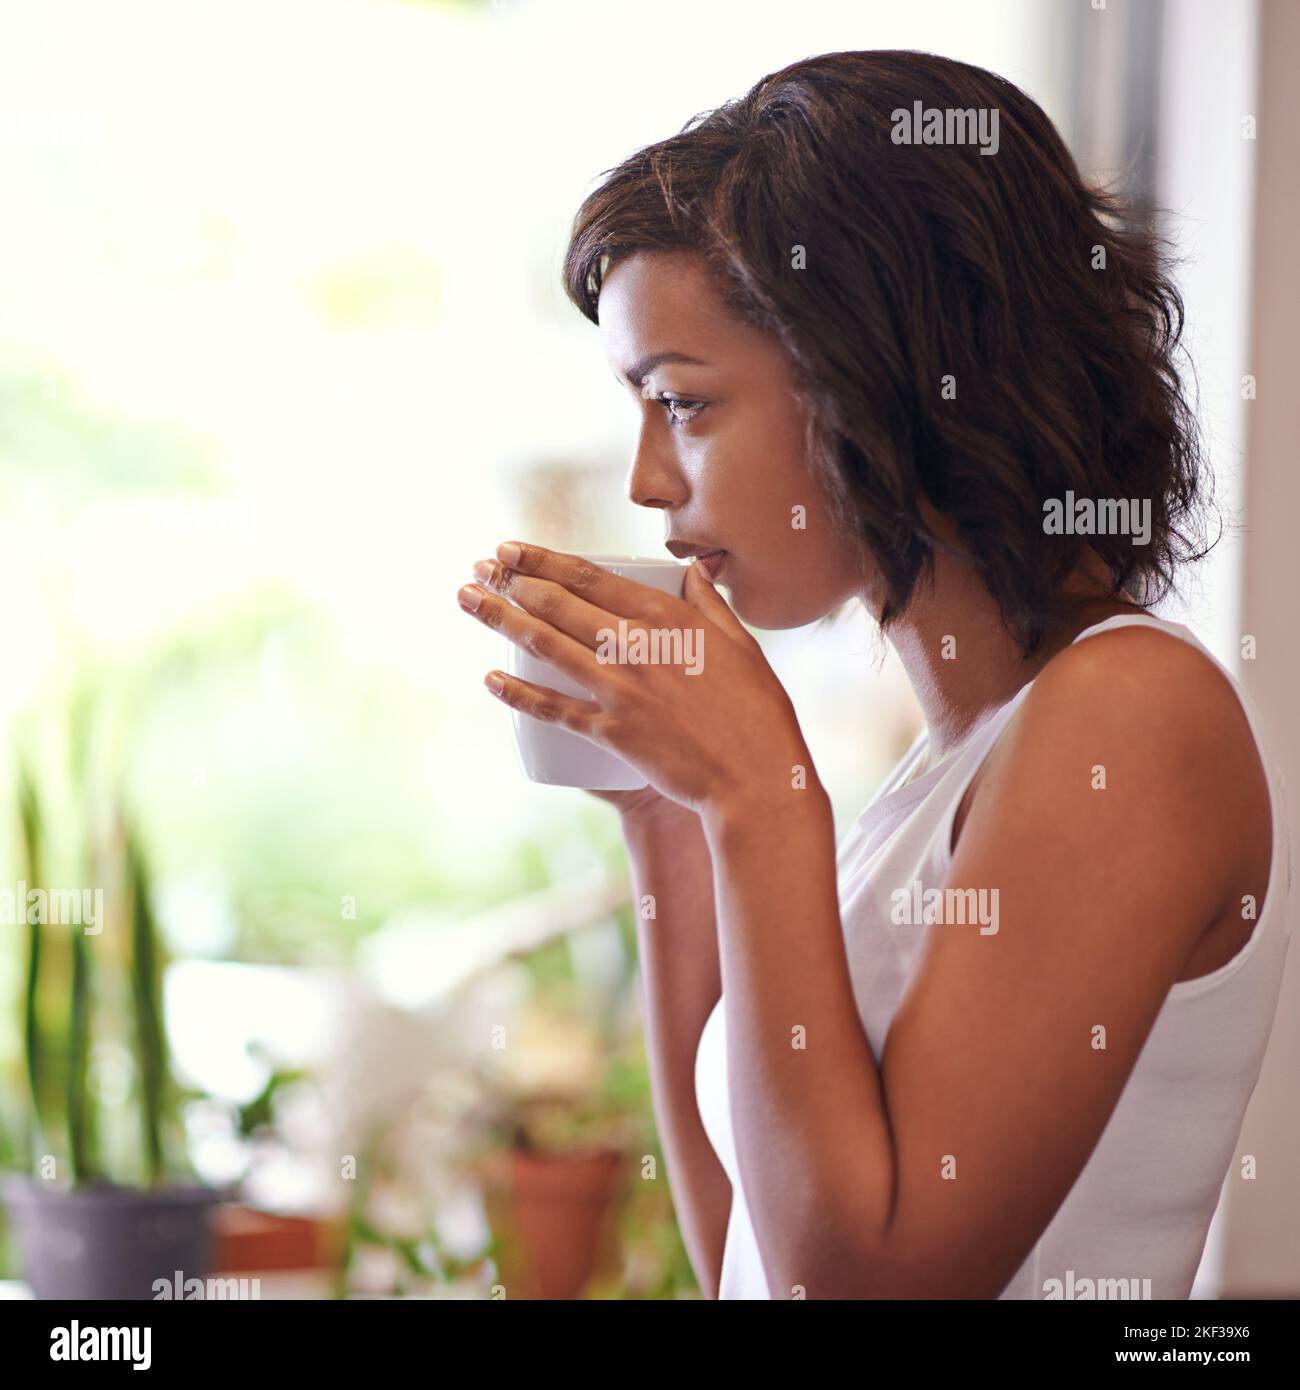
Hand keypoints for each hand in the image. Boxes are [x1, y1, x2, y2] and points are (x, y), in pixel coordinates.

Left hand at [456, 541, 820, 817]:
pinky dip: (518, 694)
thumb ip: (708, 602)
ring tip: (467, 600)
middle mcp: (636, 645)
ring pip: (546, 645)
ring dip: (500, 619)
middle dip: (509, 581)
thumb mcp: (740, 643)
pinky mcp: (612, 732)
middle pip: (557, 604)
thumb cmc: (756, 710)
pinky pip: (554, 709)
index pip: (587, 576)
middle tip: (479, 570)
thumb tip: (694, 568)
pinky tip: (491, 678)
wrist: (756, 776)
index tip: (510, 549)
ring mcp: (620, 690)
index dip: (541, 559)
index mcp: (667, 616)